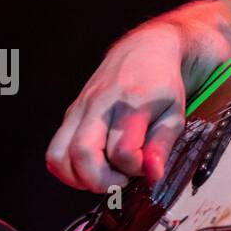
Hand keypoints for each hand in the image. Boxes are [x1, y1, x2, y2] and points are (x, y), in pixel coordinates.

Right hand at [45, 24, 186, 191]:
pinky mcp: (71, 113)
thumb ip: (162, 146)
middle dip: (100, 180)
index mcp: (132, 103)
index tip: (145, 167)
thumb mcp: (175, 113)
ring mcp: (81, 108)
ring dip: (78, 178)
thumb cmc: (162, 83)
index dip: (133, 168)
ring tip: (103, 176)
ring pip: (59, 154)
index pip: (122, 150)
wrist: (145, 50)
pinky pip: (55, 149)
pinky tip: (89, 168)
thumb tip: (152, 176)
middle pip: (82, 153)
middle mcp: (101, 105)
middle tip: (120, 180)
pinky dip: (66, 168)